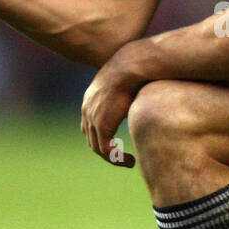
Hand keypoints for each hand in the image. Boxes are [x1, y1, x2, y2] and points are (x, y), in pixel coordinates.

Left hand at [81, 52, 143, 167]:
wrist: (130, 66)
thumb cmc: (134, 69)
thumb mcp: (127, 80)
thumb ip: (128, 90)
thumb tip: (141, 91)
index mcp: (90, 99)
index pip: (89, 125)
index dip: (101, 137)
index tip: (117, 144)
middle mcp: (87, 109)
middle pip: (91, 139)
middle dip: (106, 150)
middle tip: (122, 157)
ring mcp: (92, 118)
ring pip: (98, 148)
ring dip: (113, 158)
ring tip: (129, 162)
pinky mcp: (102, 126)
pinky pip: (106, 150)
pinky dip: (117, 158)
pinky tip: (130, 160)